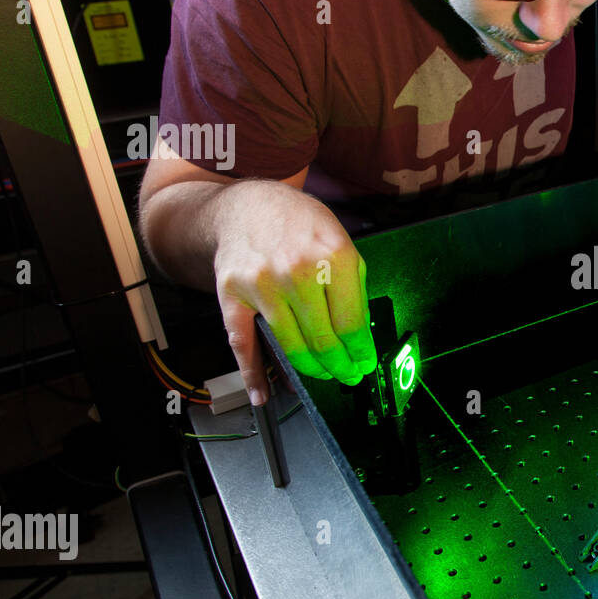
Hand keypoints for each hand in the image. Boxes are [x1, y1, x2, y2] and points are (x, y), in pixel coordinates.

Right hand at [212, 180, 377, 404]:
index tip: (364, 364)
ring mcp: (263, 285)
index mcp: (334, 258)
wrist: (249, 205)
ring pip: (291, 346)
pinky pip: (243, 344)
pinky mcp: (233, 295)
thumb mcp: (341, 242)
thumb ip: (353, 287)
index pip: (352, 324)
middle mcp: (299, 272)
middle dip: (339, 366)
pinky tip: (263, 393)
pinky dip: (253, 375)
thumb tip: (360, 334)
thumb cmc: (299, 224)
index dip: (361, 353)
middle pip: (324, 341)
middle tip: (346, 374)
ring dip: (310, 370)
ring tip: (322, 374)